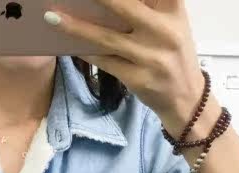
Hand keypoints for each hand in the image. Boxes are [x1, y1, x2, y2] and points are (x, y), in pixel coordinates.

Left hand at [45, 0, 205, 130]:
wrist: (186, 98)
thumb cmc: (172, 53)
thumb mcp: (172, 21)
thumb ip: (150, 4)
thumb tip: (106, 2)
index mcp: (173, 9)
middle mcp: (164, 31)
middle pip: (123, 6)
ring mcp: (150, 57)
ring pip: (106, 38)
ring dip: (76, 27)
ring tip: (52, 16)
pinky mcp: (138, 79)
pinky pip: (105, 62)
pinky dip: (86, 52)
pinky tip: (68, 44)